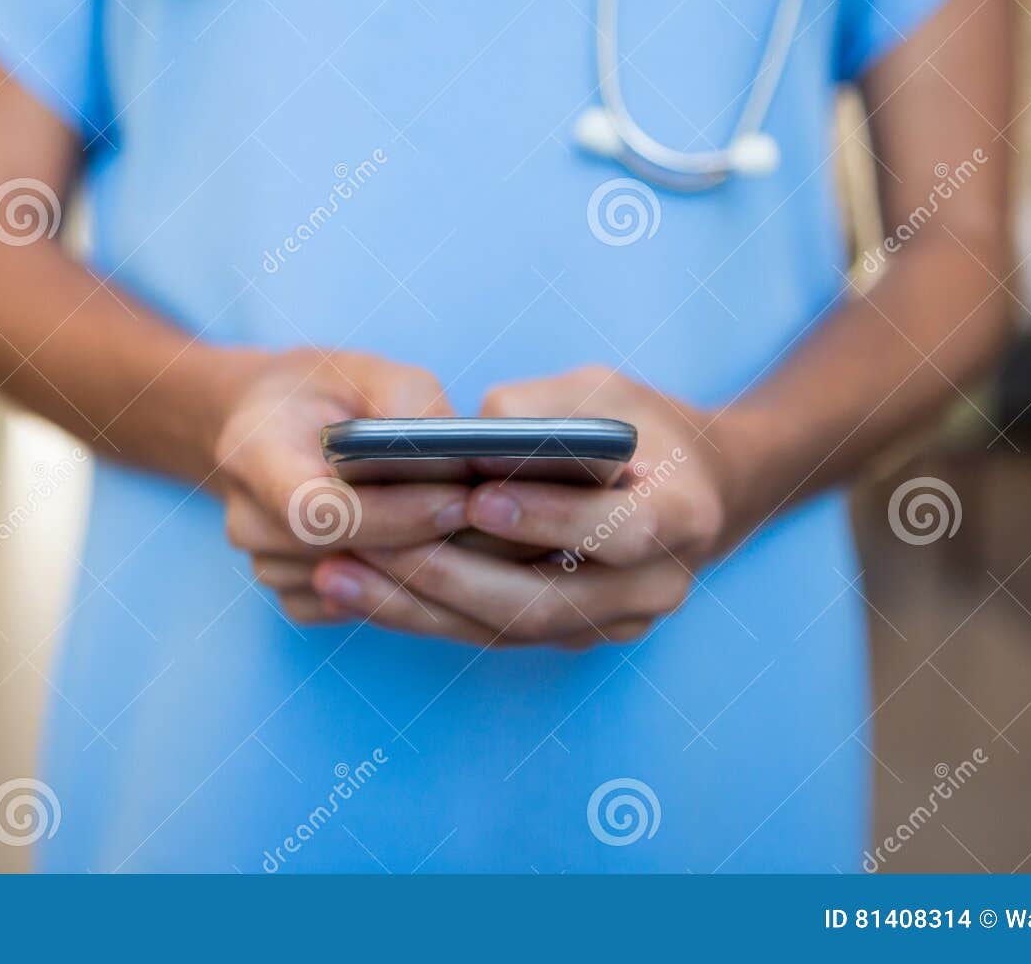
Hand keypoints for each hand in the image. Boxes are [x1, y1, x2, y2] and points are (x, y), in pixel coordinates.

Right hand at [215, 349, 481, 629]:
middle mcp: (248, 520)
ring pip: (357, 590)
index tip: (460, 500)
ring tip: (491, 538)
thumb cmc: (328, 390)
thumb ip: (408, 400)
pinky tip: (447, 554)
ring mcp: (267, 566)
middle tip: (506, 526)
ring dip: (426, 571)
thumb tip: (458, 447)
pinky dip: (406, 589)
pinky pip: (358, 609)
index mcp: (252, 452)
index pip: (315, 510)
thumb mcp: (366, 369)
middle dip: (428, 544)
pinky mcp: (296, 595)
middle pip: (342, 556)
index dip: (391, 515)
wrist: (276, 424)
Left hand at [314, 366, 745, 647]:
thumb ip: (545, 412)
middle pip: (544, 603)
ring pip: (507, 630)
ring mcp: (612, 625)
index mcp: (682, 517)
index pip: (618, 532)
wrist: (692, 487)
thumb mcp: (605, 394)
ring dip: (418, 607)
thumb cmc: (640, 425)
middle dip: (450, 577)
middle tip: (369, 547)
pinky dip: (425, 612)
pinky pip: (491, 633)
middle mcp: (655, 587)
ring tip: (337, 574)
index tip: (479, 500)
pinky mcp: (569, 637)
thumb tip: (467, 437)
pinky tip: (361, 588)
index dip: (550, 521)